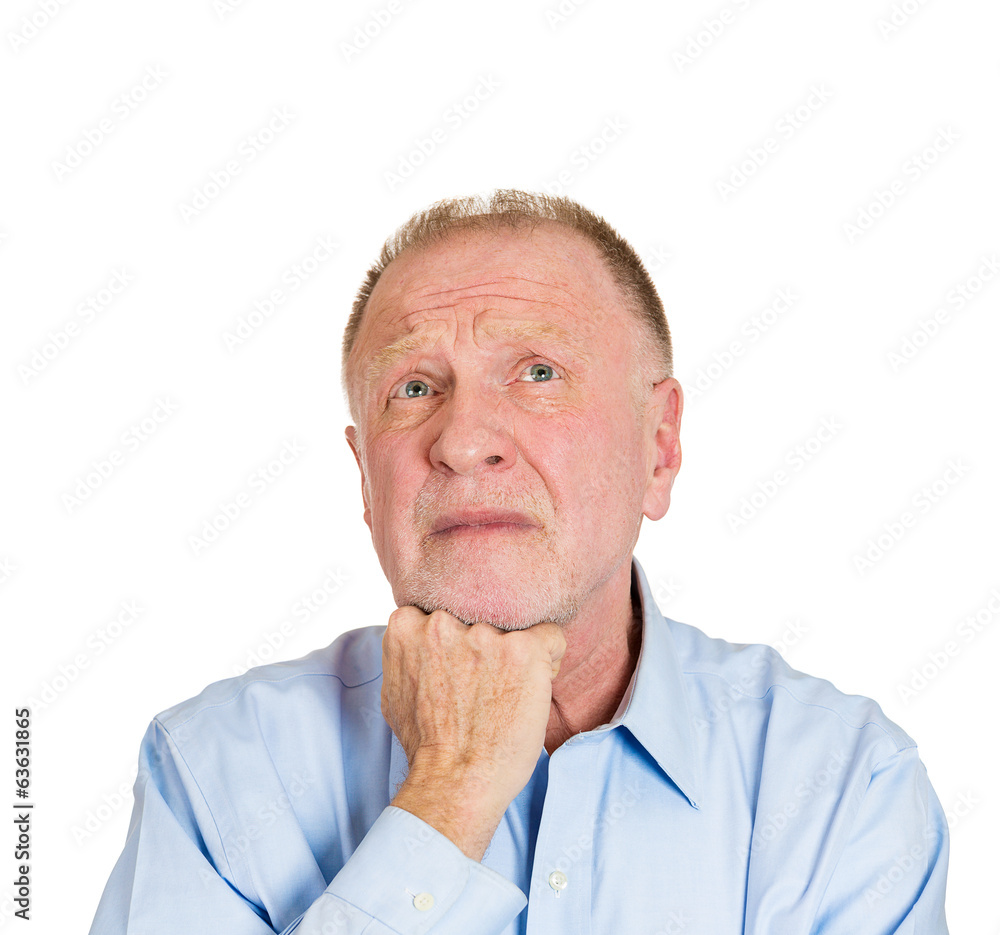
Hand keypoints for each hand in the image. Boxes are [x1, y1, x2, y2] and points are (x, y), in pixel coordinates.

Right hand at [381, 606, 565, 860]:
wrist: (455, 781)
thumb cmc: (427, 742)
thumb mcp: (397, 686)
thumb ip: (410, 650)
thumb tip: (421, 636)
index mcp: (408, 625)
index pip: (445, 607)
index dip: (458, 638)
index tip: (461, 665)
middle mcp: (442, 621)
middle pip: (480, 613)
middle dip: (485, 642)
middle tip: (484, 682)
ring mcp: (483, 635)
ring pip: (514, 627)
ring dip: (515, 654)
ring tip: (505, 692)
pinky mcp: (522, 650)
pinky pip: (550, 637)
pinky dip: (547, 661)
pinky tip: (532, 687)